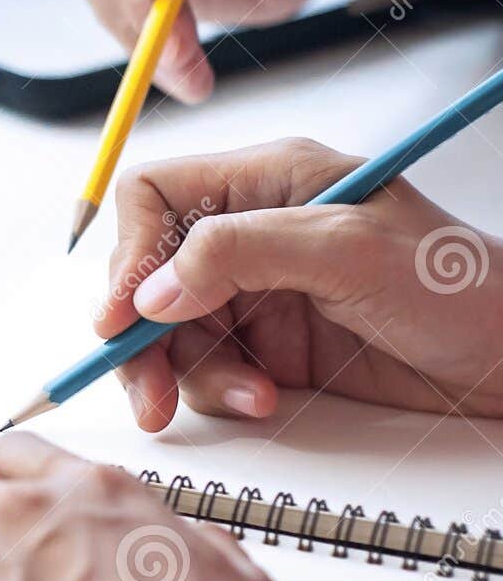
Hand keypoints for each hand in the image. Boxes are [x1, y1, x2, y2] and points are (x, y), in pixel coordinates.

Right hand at [97, 137, 502, 431]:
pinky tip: (265, 400)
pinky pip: (206, 370)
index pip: (153, 198)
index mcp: (267, 180)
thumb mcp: (350, 251)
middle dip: (142, 338)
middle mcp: (250, 232)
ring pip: (168, 333)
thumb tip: (152, 291)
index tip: (122, 318)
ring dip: (190, 375)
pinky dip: (221, 394)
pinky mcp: (267, 346)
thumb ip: (242, 253)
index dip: (127, 255)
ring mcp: (255, 292)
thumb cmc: (459, 287)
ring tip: (248, 398)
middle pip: (146, 277)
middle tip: (149, 391)